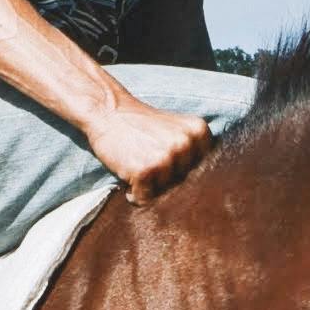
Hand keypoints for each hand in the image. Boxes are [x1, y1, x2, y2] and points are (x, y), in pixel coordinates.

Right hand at [82, 91, 211, 205]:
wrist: (106, 110)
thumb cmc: (140, 124)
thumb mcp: (177, 128)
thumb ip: (193, 151)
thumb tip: (203, 193)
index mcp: (199, 131)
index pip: (203, 170)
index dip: (183, 170)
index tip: (167, 157)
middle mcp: (185, 144)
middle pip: (184, 183)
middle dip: (168, 180)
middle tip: (149, 159)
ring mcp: (166, 158)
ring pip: (165, 192)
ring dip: (151, 186)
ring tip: (138, 164)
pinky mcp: (145, 170)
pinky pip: (145, 199)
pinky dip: (135, 194)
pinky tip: (129, 175)